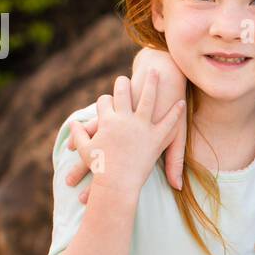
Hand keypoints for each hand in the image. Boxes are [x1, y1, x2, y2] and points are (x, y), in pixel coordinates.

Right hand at [65, 71, 184, 199]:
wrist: (117, 183)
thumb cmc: (99, 169)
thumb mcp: (85, 150)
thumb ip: (78, 135)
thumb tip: (72, 124)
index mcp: (107, 121)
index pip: (104, 102)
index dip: (104, 100)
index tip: (106, 98)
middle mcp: (125, 119)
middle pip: (123, 93)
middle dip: (123, 84)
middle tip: (125, 77)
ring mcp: (142, 126)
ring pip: (148, 98)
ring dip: (151, 83)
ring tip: (155, 71)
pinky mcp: (156, 137)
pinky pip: (169, 122)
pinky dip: (176, 112)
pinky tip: (182, 103)